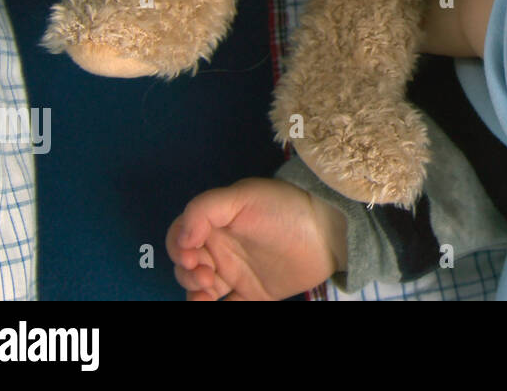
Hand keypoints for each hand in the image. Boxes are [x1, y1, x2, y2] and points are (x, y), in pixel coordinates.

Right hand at [166, 177, 345, 300]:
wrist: (329, 231)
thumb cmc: (285, 208)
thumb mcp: (243, 197)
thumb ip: (205, 209)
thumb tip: (183, 237)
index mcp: (216, 224)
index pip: (180, 236)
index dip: (177, 247)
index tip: (192, 256)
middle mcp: (222, 249)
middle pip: (186, 266)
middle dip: (188, 273)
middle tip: (209, 276)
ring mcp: (237, 273)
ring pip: (200, 290)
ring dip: (194, 294)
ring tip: (208, 295)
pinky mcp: (253, 294)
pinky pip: (227, 306)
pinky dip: (212, 309)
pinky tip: (215, 306)